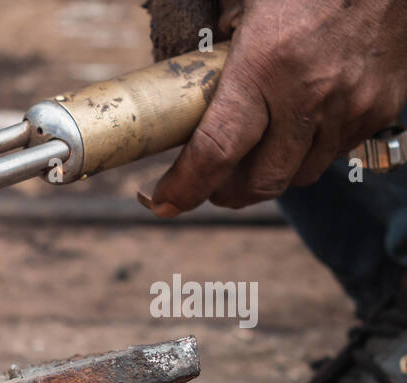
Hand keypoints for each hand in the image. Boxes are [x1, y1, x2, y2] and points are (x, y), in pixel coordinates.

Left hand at [148, 0, 406, 215]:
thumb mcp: (250, 2)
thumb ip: (216, 46)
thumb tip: (185, 82)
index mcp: (265, 64)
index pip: (216, 151)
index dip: (185, 187)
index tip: (163, 202)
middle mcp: (310, 94)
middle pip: (260, 181)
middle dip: (226, 194)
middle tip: (208, 186)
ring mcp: (351, 106)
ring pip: (299, 175)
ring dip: (269, 176)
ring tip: (252, 158)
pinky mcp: (381, 109)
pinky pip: (336, 154)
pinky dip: (309, 154)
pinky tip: (297, 131)